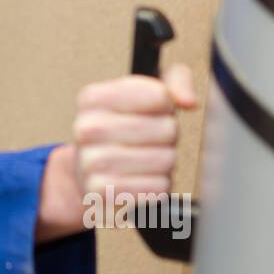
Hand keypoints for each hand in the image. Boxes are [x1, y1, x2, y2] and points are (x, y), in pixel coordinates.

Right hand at [35, 64, 197, 243]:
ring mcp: (90, 162)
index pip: (158, 95)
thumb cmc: (124, 128)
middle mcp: (86, 128)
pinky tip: (144, 178)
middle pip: (166, 128)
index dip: (166, 105)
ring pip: (165, 160)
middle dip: (168, 135)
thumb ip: (175, 81)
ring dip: (165, 161)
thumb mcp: (146, 94)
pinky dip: (159, 185)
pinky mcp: (102, 193)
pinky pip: (157, 188)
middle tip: (152, 138)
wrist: (89, 170)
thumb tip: (187, 101)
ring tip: (148, 158)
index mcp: (92, 98)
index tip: (155, 109)